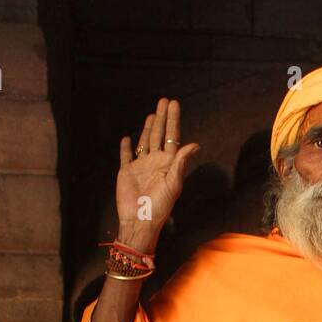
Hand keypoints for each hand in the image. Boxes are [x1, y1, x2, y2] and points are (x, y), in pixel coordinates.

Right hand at [116, 99, 199, 243]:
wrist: (140, 220)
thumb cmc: (160, 206)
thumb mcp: (173, 184)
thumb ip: (181, 163)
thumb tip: (195, 144)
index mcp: (168, 163)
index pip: (171, 137)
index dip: (173, 120)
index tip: (174, 104)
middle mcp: (155, 162)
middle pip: (159, 135)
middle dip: (161, 118)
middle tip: (164, 101)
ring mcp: (141, 166)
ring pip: (145, 142)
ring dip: (147, 128)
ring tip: (152, 115)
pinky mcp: (127, 172)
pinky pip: (126, 156)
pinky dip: (126, 147)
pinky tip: (127, 138)